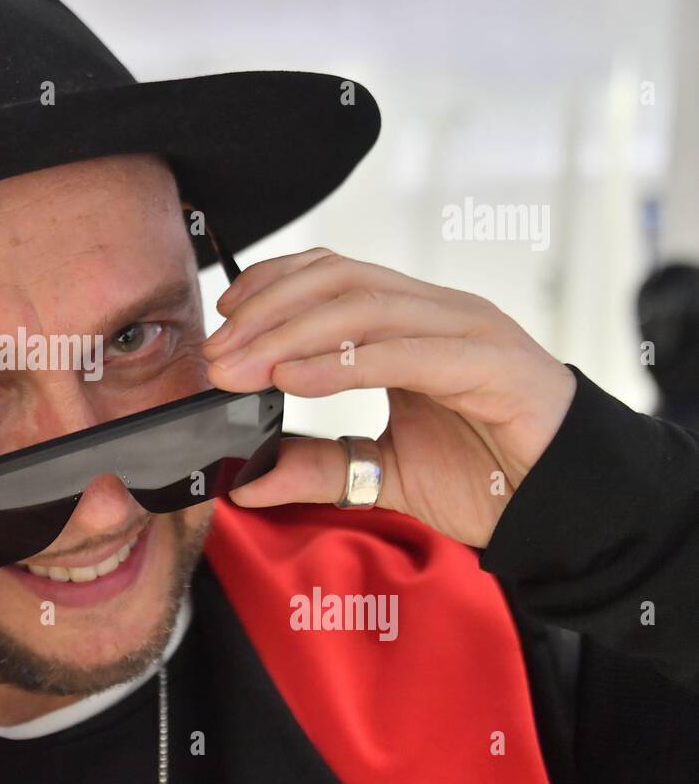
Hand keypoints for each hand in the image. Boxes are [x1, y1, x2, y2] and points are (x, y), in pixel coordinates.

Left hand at [204, 248, 575, 546]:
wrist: (568, 509)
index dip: (272, 285)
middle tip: (216, 354)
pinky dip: (343, 362)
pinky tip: (294, 379)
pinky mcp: (494, 365)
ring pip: (365, 305)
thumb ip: (321, 468)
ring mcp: (469, 331)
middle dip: (265, 311)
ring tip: (240, 367)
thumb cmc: (488, 477)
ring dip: (289, 332)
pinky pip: (406, 352)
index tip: (222, 319)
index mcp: (413, 323)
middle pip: (338, 279)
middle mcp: (439, 313)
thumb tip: (250, 481)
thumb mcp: (385, 474)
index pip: (332, 274)